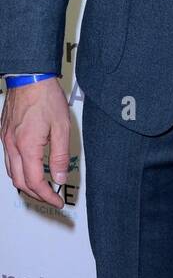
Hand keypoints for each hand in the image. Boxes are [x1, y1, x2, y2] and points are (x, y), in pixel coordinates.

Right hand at [1, 77, 70, 209]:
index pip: (35, 182)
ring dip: (25, 183)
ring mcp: (6, 139)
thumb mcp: (61, 127)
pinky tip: (30, 168)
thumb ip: (60, 155)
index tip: (58, 201)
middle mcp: (12, 145)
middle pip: (19, 181)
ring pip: (11, 172)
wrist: (29, 76)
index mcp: (27, 146)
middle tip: (51, 197)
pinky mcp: (5, 133)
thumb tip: (59, 177)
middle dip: (36, 194)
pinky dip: (18, 169)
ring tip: (42, 187)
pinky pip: (8, 159)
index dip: (47, 196)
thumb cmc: (46, 97)